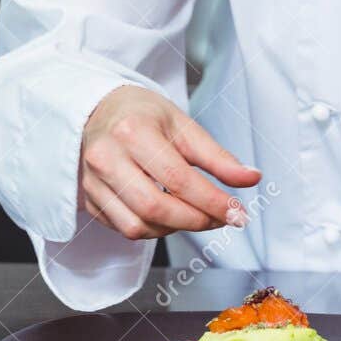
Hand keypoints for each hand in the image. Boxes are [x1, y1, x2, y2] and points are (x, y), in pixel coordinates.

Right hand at [79, 84, 260, 241]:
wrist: (100, 111)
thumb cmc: (144, 116)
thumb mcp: (184, 125)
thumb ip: (218, 157)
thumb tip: (251, 178)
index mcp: (133, 131)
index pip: (178, 178)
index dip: (213, 202)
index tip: (238, 212)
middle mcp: (106, 158)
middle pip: (156, 207)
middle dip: (196, 220)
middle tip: (221, 218)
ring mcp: (93, 181)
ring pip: (138, 226)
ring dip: (174, 229)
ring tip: (194, 213)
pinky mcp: (89, 200)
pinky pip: (124, 229)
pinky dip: (153, 229)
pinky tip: (168, 213)